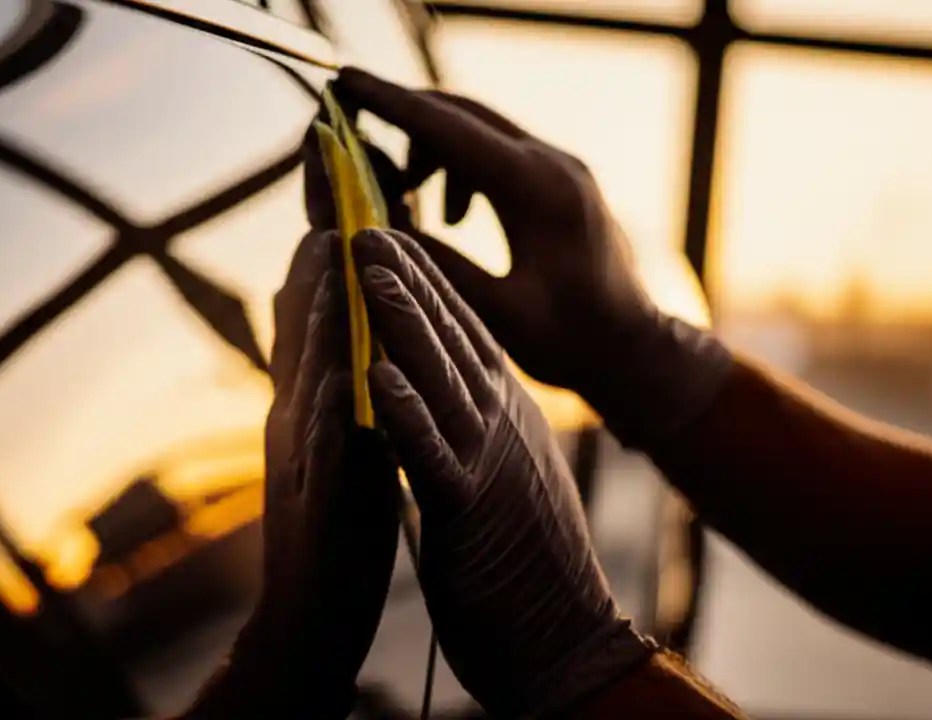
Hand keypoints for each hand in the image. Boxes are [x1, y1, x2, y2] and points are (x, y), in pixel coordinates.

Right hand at [184, 230, 400, 718]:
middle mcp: (301, 421)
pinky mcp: (319, 508)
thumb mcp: (333, 443)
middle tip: (326, 188)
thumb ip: (329, 387)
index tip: (344, 195)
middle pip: (302, 330)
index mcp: (313, 404)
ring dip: (313, 319)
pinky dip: (329, 416)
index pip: (317, 321)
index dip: (327, 261)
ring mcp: (305, 462)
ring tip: (326, 258)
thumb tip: (335, 330)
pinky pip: (325, 457)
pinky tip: (340, 381)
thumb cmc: (334, 524)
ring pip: (308, 378)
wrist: (310, 615)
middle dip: (315, 263)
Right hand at [337, 69, 729, 446]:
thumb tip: (371, 231)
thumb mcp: (495, 312)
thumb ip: (435, 266)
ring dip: (434, 146)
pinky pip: (501, 151)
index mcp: (535, 189)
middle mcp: (552, 163)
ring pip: (481, 128)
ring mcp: (562, 167)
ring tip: (407, 196)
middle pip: (463, 112)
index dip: (391, 103)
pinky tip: (455, 217)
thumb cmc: (572, 341)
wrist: (635, 349)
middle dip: (404, 113)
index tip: (344, 80)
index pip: (449, 127)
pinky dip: (462, 165)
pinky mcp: (563, 181)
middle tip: (350, 118)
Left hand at [353, 229, 652, 715]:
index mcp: (502, 412)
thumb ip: (478, 422)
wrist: (566, 638)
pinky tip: (375, 372)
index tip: (387, 230)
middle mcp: (500, 422)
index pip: (462, 329)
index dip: (423, 277)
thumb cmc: (525, 557)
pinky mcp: (469, 511)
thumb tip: (450, 385)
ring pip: (441, 375)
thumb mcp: (503, 468)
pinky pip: (433, 453)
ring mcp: (487, 461)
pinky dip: (405, 411)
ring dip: (401, 316)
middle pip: (451, 334)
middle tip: (365, 218)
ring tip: (367, 262)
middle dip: (406, 272)